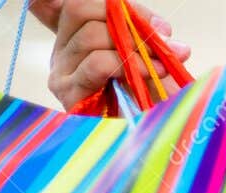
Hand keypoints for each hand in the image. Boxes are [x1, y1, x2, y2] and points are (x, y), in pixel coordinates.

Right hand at [31, 0, 191, 110]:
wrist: (153, 144)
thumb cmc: (152, 104)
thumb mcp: (149, 59)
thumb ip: (145, 36)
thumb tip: (160, 27)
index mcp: (75, 38)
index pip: (79, 2)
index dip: (114, 4)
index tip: (155, 26)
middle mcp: (62, 53)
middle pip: (81, 10)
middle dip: (128, 21)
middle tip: (163, 41)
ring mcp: (62, 74)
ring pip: (90, 36)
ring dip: (135, 46)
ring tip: (163, 63)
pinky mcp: (69, 95)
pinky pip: (96, 64)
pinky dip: (129, 64)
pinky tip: (153, 73)